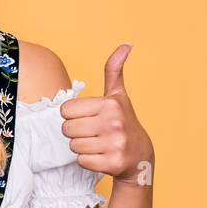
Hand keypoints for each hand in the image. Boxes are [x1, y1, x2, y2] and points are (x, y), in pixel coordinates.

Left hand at [59, 44, 153, 187]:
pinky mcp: (113, 163)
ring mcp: (115, 144)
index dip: (73, 116)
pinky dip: (87, 161)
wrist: (140, 157)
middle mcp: (114, 122)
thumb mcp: (119, 96)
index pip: (66, 110)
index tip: (89, 118)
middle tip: (93, 133)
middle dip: (75, 132)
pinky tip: (101, 156)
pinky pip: (81, 161)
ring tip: (98, 144)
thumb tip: (126, 44)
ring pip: (73, 146)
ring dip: (81, 147)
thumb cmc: (124, 123)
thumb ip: (114, 70)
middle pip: (66, 128)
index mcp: (110, 104)